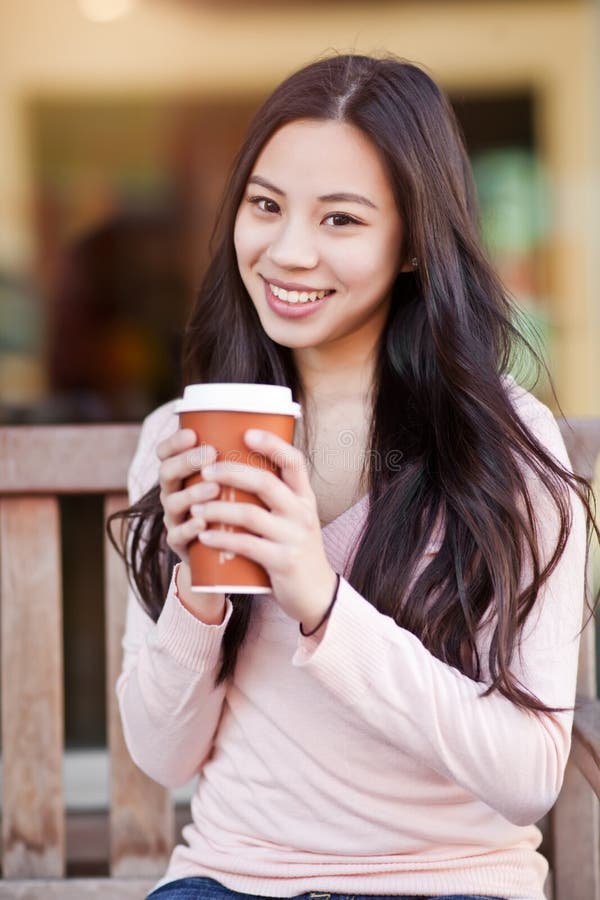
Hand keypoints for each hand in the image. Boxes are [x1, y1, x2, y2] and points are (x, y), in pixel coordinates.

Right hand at [156, 428, 225, 621]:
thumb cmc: (237, 513)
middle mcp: (174, 494)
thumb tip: (275, 430)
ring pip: (173, 503)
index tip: (193, 433)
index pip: (167, 453)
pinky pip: (178, 537)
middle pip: (167, 473)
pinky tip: (202, 524)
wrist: (230, 560)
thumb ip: (244, 463)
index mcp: (184, 475)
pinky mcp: (181, 545)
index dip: (174, 442)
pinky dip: (189, 529)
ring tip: (213, 488)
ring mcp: (175, 520)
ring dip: (192, 494)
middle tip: (209, 454)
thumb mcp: (236, 486)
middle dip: (186, 461)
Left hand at [194, 428, 337, 628]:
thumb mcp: (294, 517)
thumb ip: (275, 496)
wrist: (316, 593)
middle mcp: (302, 513)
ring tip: (196, 506)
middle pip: (266, 482)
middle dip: (231, 472)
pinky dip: (222, 538)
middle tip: (205, 469)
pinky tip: (204, 535)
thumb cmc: (295, 549)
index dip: (272, 444)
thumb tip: (238, 467)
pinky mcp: (283, 562)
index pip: (294, 461)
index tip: (247, 433)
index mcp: (304, 497)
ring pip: (251, 514)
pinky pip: (247, 545)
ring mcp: (293, 538)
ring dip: (218, 508)